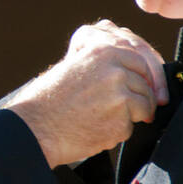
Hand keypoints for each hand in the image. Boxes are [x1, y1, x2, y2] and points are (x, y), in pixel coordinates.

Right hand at [7, 20, 167, 167]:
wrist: (36, 126)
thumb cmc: (50, 98)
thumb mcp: (76, 65)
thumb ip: (106, 62)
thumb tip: (135, 68)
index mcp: (104, 51)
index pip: (141, 60)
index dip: (145, 77)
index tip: (146, 88)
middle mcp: (115, 70)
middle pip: (146, 84)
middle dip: (142, 98)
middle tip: (133, 110)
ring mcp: (120, 96)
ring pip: (144, 106)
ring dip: (132, 116)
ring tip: (105, 119)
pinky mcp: (120, 121)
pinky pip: (130, 127)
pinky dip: (117, 132)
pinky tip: (95, 129)